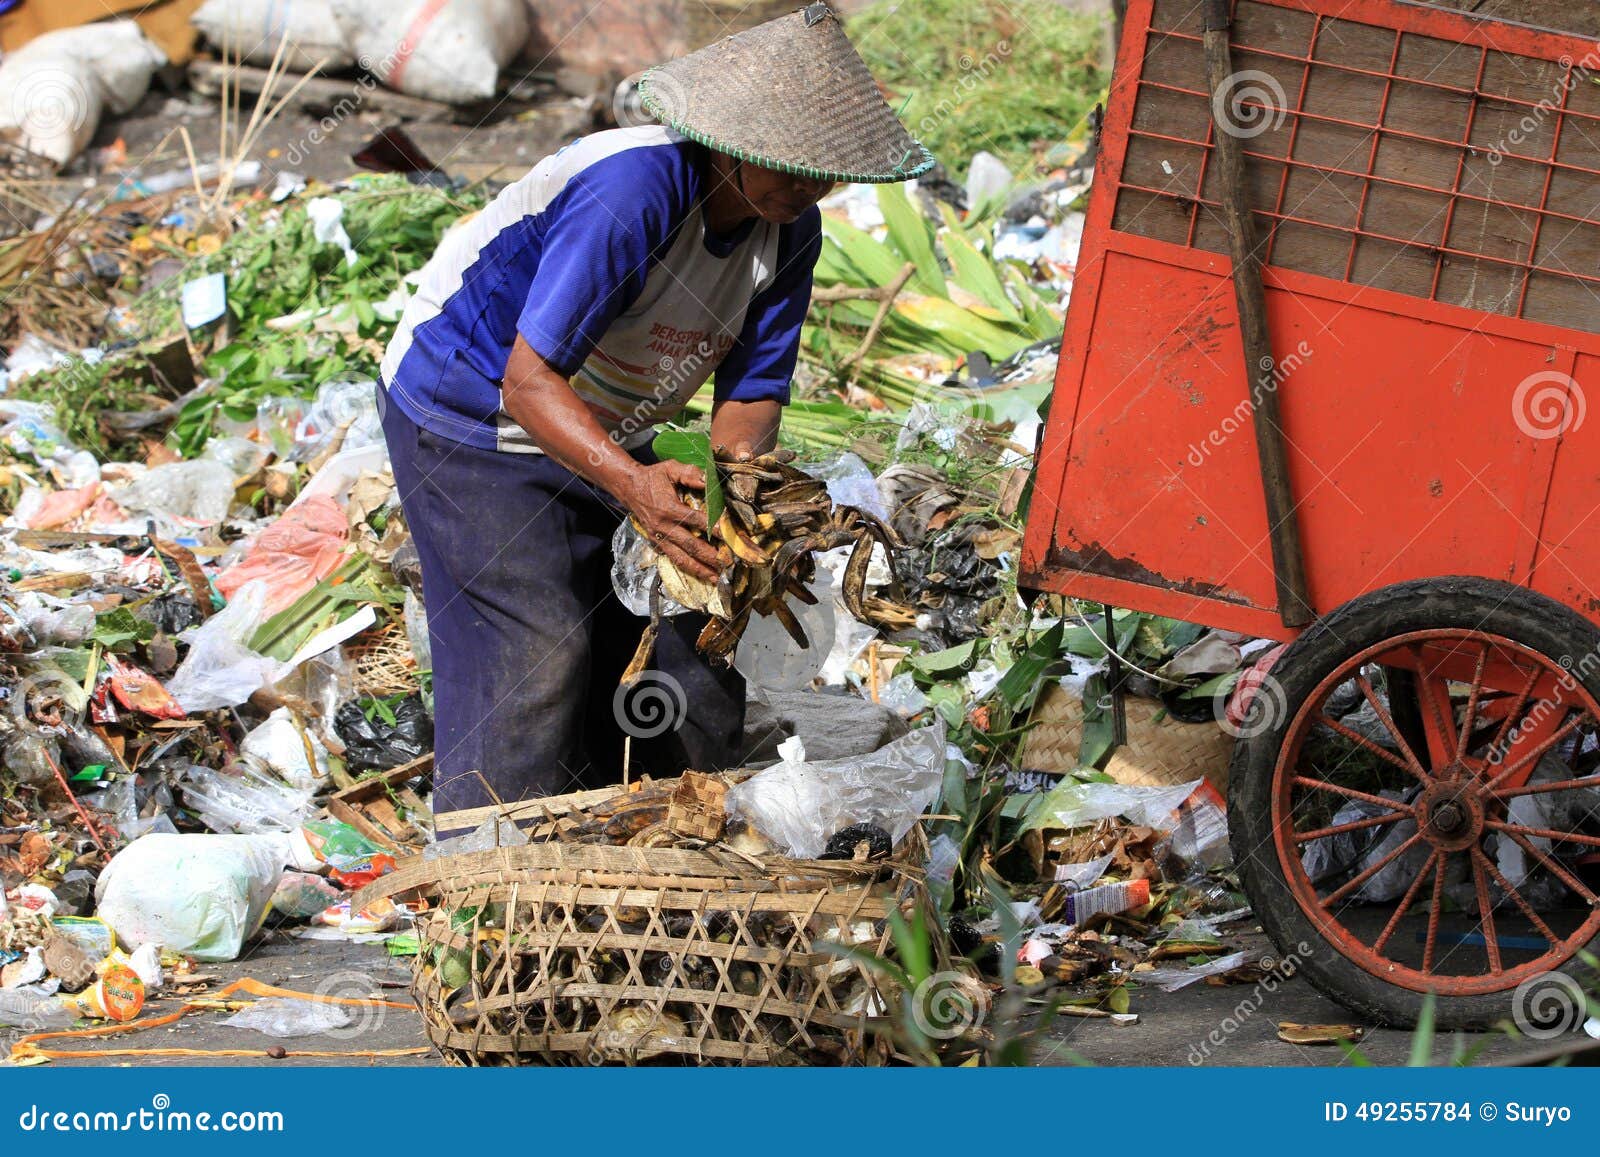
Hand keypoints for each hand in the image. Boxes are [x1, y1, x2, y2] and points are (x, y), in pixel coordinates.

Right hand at [621, 461, 721, 580]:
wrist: (628, 488)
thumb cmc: (652, 477)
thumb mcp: (670, 468)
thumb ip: (690, 473)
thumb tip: (710, 480)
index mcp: (668, 508)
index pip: (695, 520)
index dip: (712, 527)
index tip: (727, 534)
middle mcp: (663, 527)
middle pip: (690, 545)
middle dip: (710, 556)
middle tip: (727, 562)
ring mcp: (659, 537)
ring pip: (680, 558)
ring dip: (699, 569)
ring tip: (715, 577)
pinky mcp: (656, 542)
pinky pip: (672, 558)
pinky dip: (687, 567)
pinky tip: (700, 574)